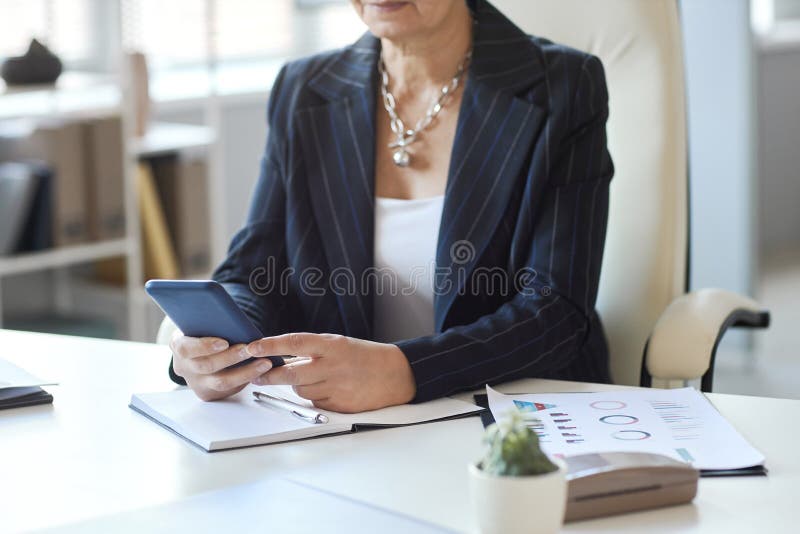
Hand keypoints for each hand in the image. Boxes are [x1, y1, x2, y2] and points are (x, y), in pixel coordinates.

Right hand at [170, 331, 273, 401]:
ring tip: (263, 362)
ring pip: (221, 382)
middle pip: (206, 366)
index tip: (224, 342)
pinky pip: (229, 389)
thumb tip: (230, 315)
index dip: (204, 346)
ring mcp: (196, 383)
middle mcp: (184, 367)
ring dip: (245, 372)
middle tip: (250, 350)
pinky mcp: (210, 393)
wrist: (202, 349)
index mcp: (178, 345)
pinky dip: (247, 379)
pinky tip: (262, 371)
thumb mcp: (202, 323)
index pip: (186, 348)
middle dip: (231, 358)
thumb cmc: (205, 331)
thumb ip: (210, 321)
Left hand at [245, 333, 415, 412]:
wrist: (396, 375)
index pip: (295, 343)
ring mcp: (337, 388)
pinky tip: (329, 390)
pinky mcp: (340, 407)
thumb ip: (313, 350)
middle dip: (270, 375)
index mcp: (333, 346)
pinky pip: (315, 403)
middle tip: (256, 375)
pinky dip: (315, 397)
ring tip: (314, 378)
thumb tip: (283, 357)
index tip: (253, 347)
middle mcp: (333, 366)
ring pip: (301, 391)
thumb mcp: (340, 344)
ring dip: (299, 386)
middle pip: (291, 374)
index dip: (271, 346)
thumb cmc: (366, 356)